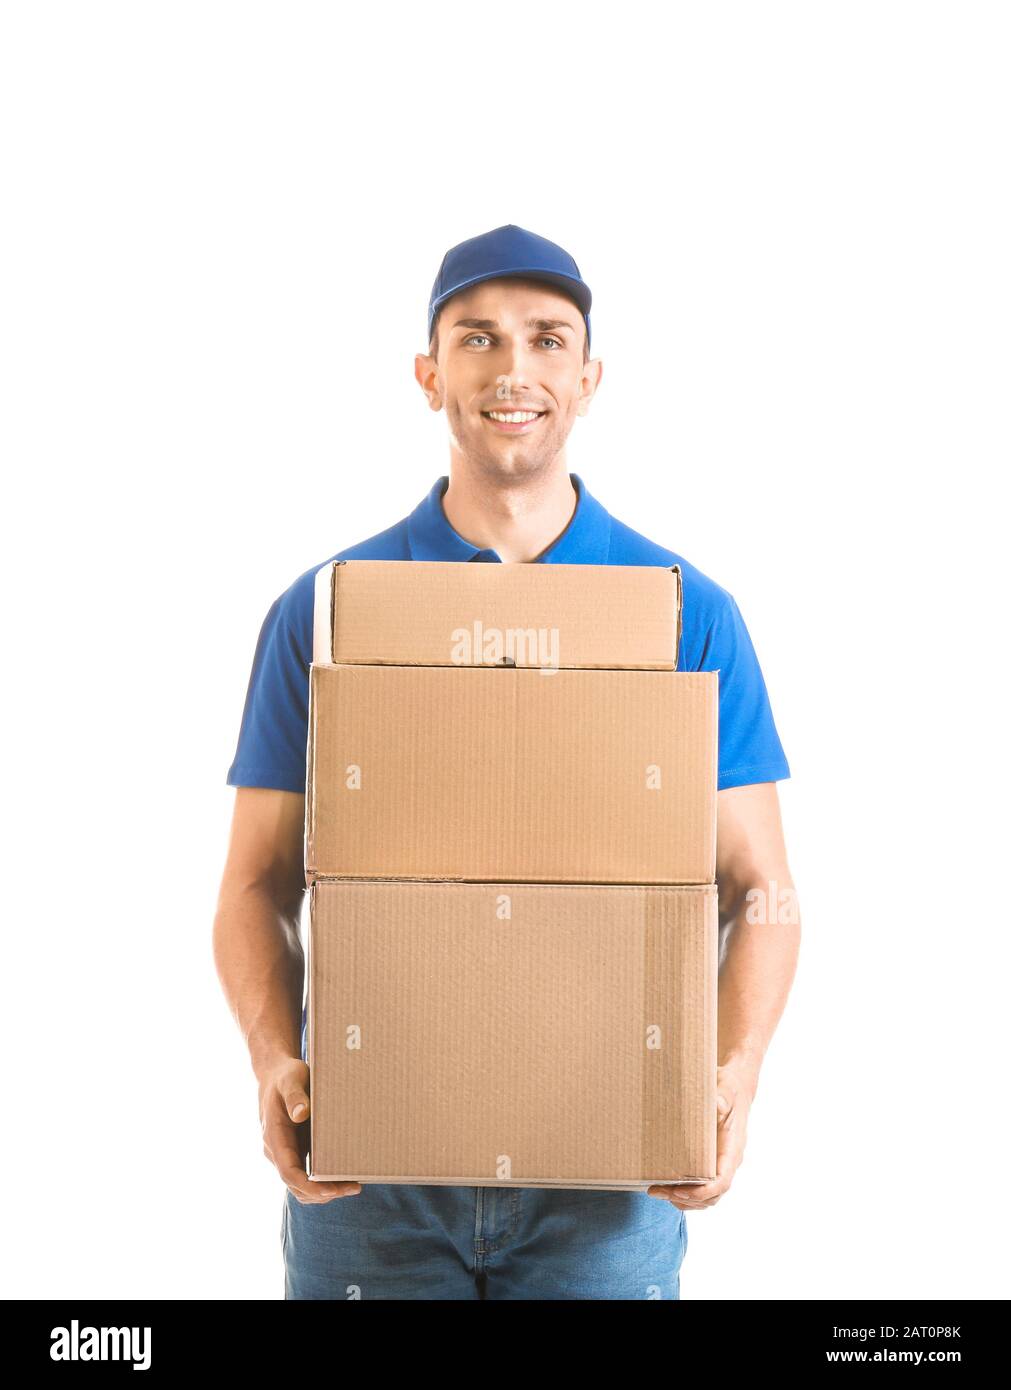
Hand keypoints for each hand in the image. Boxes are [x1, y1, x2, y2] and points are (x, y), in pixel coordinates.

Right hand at [259, 1056, 361, 1204]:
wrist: (276, 1075)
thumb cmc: (285, 1076)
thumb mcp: (290, 1079)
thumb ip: (295, 1095)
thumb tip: (300, 1114)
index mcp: (274, 1136)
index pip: (288, 1171)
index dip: (308, 1185)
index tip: (330, 1190)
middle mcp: (276, 1150)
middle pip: (296, 1184)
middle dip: (323, 1192)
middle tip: (354, 1187)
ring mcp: (285, 1153)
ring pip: (300, 1185)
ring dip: (324, 1192)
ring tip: (352, 1186)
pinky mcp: (295, 1151)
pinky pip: (305, 1175)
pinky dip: (322, 1182)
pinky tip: (343, 1178)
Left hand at [647, 1063, 755, 1209]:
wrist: (734, 1089)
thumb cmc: (729, 1090)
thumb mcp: (726, 1091)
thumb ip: (723, 1099)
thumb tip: (718, 1104)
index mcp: (732, 1150)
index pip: (722, 1181)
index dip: (703, 1192)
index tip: (681, 1191)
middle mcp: (728, 1162)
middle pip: (712, 1195)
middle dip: (686, 1198)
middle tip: (658, 1191)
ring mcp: (720, 1165)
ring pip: (706, 1197)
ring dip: (683, 1200)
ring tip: (657, 1192)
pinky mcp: (710, 1163)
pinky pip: (701, 1188)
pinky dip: (685, 1195)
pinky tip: (666, 1189)